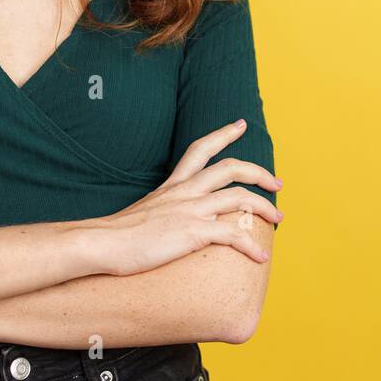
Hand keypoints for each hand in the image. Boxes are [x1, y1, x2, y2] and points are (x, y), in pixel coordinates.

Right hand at [94, 119, 283, 275]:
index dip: (223, 134)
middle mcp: (185, 192)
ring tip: (279, 217)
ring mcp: (190, 210)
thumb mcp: (143, 212)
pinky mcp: (193, 232)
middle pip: (231, 168)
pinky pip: (233, 235)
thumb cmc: (117, 235)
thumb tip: (168, 221)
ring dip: (265, 207)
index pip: (200, 149)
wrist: (101, 243)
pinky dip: (251, 245)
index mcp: (173, 185)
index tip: (241, 124)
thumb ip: (161, 210)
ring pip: (240, 198)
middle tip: (277, 183)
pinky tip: (261, 256)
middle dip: (259, 172)